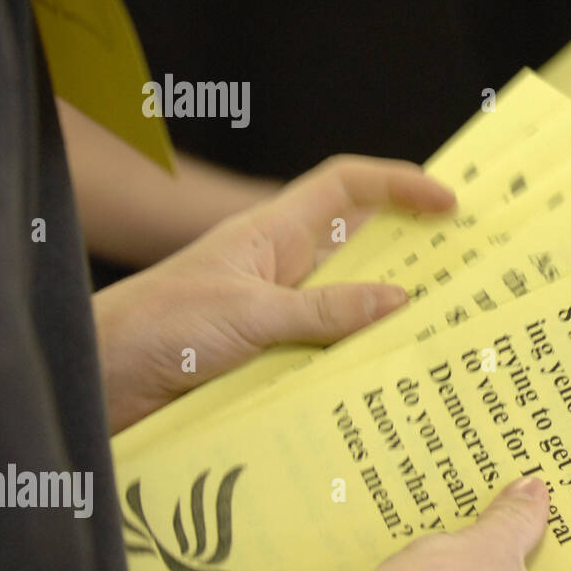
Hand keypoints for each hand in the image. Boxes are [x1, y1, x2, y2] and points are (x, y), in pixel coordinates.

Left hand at [94, 155, 454, 431]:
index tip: (449, 202)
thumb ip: (324, 310)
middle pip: (360, 249)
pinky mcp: (269, 360)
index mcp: (273, 234)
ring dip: (389, 321)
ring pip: (350, 309)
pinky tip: (387, 385)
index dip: (399, 184)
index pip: (346, 187)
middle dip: (413, 255)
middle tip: (471, 273)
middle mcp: (281, 269)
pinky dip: (358, 365)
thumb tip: (399, 301)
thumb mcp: (248, 314)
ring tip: (443, 337)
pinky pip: (328, 354)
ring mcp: (277, 315)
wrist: (99, 383)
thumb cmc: (157, 328)